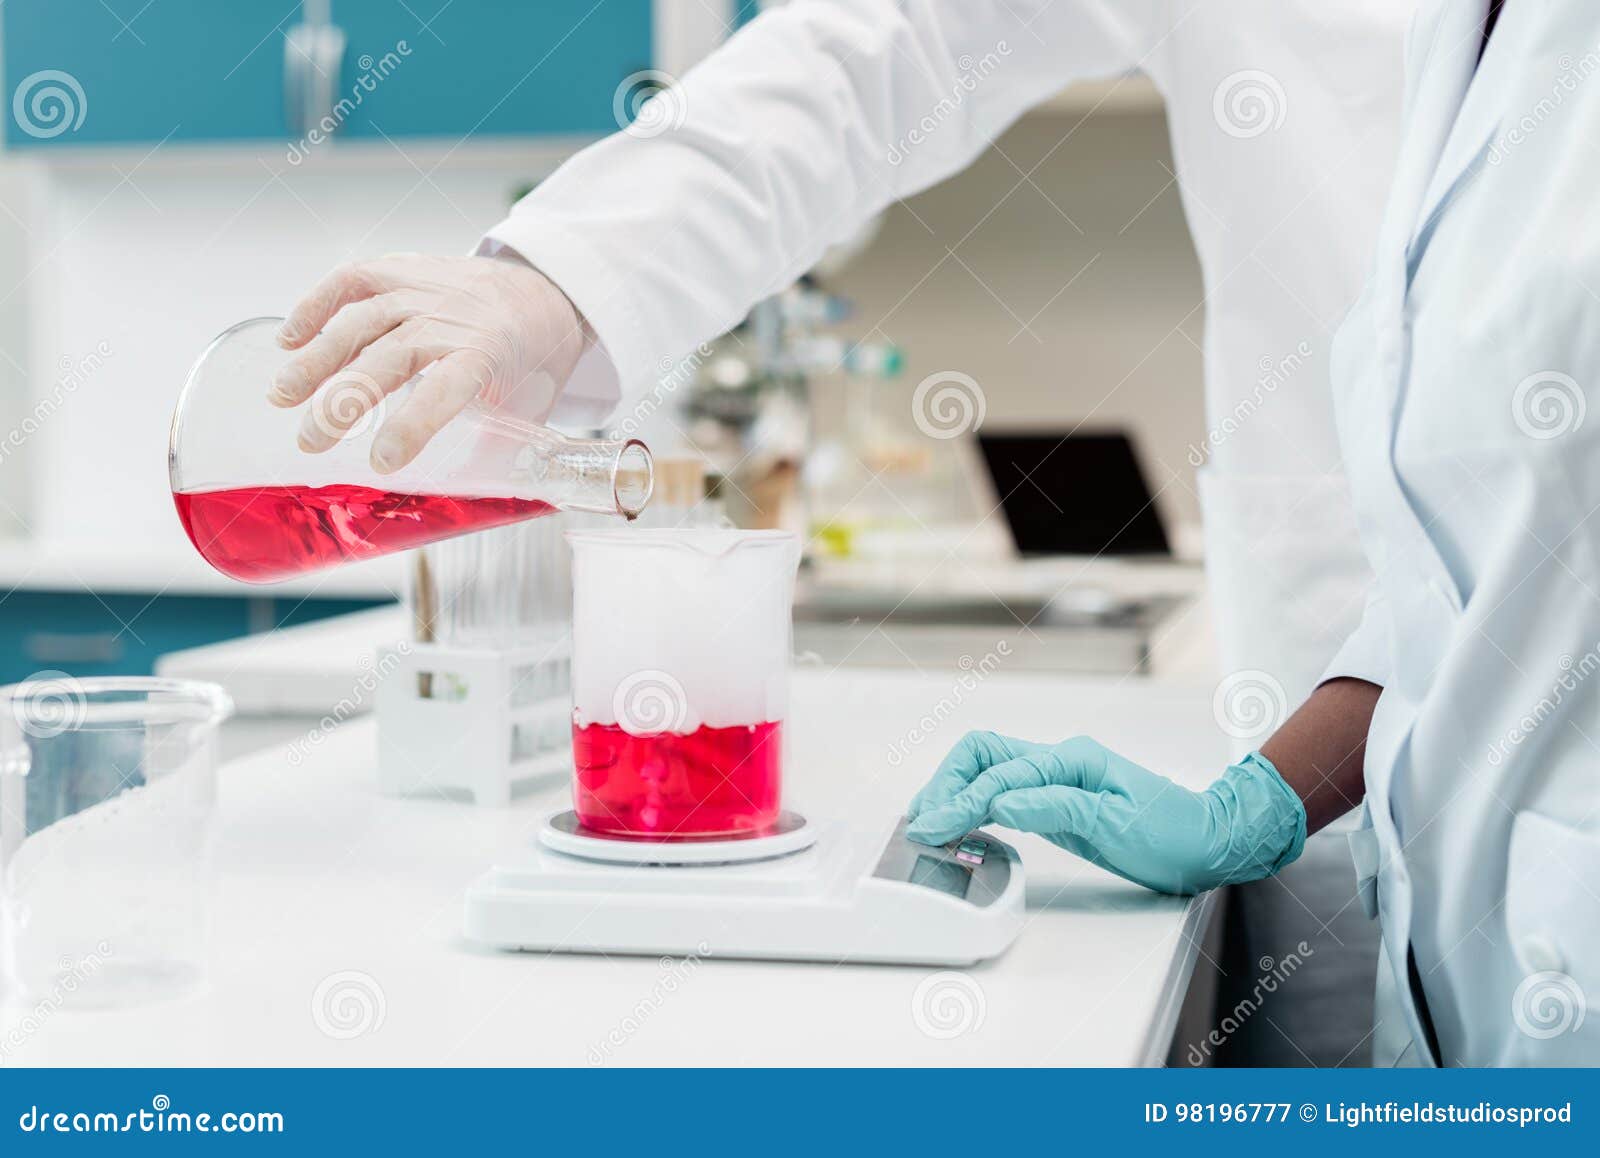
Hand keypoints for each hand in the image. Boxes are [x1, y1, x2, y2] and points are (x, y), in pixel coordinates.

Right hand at [270, 254, 588, 471]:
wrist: (542, 293)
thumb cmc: (530, 363)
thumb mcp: (526, 409)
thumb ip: (491, 449)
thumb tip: (455, 508)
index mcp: (487, 354)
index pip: (446, 389)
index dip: (412, 425)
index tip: (380, 462)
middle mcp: (451, 318)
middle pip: (390, 358)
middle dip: (344, 402)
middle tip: (309, 442)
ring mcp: (423, 289)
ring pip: (361, 320)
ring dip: (317, 359)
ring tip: (282, 397)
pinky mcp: (402, 270)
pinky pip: (353, 280)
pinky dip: (316, 305)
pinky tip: (288, 339)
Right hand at [904, 732, 1304, 895]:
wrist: (1210, 841)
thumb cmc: (1173, 833)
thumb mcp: (1117, 824)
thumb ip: (1057, 809)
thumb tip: (1003, 803)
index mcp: (1071, 759)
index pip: (1000, 777)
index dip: (962, 803)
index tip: (933, 828)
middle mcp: (1058, 760)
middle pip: (981, 754)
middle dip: (945, 783)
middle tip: (921, 821)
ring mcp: (1055, 777)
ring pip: (986, 768)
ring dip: (953, 789)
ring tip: (928, 821)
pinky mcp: (1055, 799)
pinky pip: (1002, 791)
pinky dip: (974, 803)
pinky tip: (962, 824)